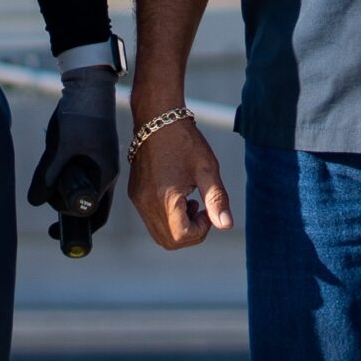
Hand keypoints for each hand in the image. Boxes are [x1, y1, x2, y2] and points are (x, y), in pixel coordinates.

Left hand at [28, 66, 120, 246]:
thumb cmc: (80, 115)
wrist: (87, 84)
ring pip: (81, 190)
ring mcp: (97, 163)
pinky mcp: (88, 153)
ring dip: (62, 193)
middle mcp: (105, 173)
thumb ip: (47, 175)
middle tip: (48, 217)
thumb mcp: (60, 148)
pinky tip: (49, 171)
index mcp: (105, 176)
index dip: (75, 225)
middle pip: (90, 207)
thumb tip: (34, 201)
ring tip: (44, 184)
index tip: (55, 231)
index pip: (94, 214)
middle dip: (69, 215)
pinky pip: (76, 175)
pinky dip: (62, 179)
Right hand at [130, 112, 233, 251]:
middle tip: (201, 210)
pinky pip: (151, 220)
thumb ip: (217, 200)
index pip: (181, 237)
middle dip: (190, 233)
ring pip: (159, 233)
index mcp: (164, 198)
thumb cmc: (184, 140)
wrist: (157, 119)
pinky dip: (167, 218)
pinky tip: (178, 197)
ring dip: (179, 227)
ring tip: (190, 202)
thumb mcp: (207, 169)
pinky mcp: (135, 194)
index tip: (208, 210)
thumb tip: (226, 225)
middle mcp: (146, 203)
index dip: (201, 231)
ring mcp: (138, 200)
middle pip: (169, 241)